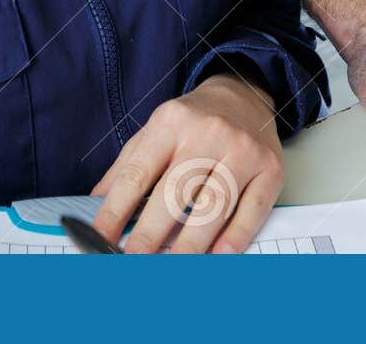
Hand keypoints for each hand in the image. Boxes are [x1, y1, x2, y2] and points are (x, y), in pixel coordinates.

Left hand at [89, 74, 282, 252]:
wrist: (243, 95)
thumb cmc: (192, 122)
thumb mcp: (153, 132)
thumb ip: (125, 168)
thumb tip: (94, 206)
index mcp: (170, 122)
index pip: (138, 173)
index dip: (116, 210)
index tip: (101, 239)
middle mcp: (208, 132)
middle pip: (175, 193)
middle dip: (150, 235)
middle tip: (133, 265)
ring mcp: (242, 150)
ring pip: (214, 206)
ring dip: (190, 245)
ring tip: (170, 270)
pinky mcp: (270, 168)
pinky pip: (252, 210)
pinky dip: (234, 239)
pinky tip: (217, 258)